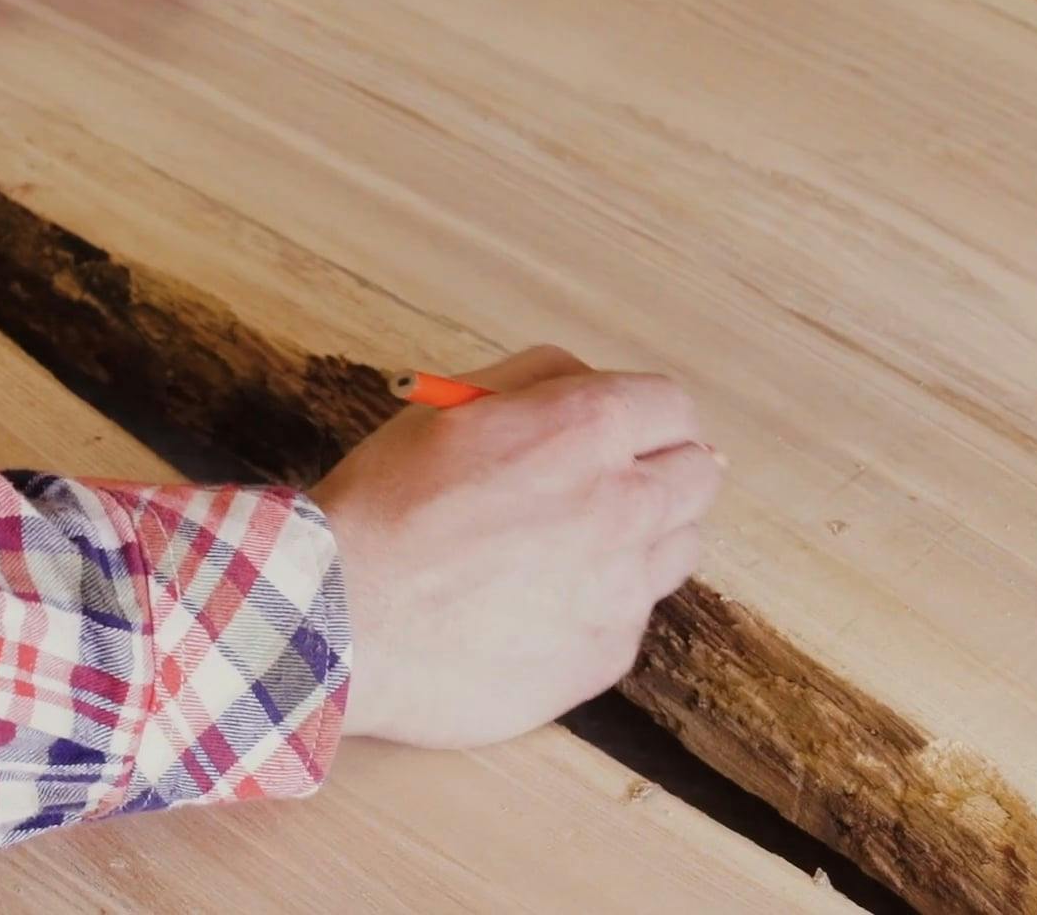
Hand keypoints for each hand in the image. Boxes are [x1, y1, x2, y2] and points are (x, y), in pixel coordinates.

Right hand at [311, 346, 722, 748]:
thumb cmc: (380, 508)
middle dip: (663, 473)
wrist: (339, 620)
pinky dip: (598, 608)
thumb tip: (584, 382)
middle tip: (606, 488)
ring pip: (676, 552)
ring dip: (640, 542)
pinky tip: (533, 609)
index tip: (627, 434)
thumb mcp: (445, 406)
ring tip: (563, 552)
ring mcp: (621, 590)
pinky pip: (630, 619)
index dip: (646, 417)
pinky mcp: (604, 657)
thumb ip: (533, 379)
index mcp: (586, 429)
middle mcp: (623, 506)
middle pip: (698, 478)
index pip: (674, 408)